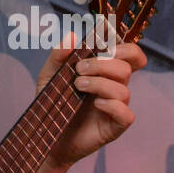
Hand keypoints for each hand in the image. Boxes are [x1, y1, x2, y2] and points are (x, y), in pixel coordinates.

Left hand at [35, 34, 147, 169]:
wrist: (46, 137)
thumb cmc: (52, 105)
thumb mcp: (49, 77)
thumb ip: (58, 56)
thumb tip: (72, 36)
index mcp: (104, 72)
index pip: (127, 54)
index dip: (123, 45)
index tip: (104, 40)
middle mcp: (113, 87)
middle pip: (126, 67)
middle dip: (103, 64)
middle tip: (79, 70)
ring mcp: (116, 107)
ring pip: (123, 89)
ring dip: (100, 83)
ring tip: (78, 87)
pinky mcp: (115, 126)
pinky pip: (126, 114)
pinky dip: (112, 105)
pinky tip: (95, 104)